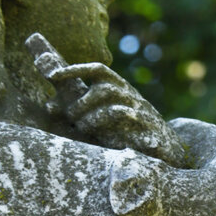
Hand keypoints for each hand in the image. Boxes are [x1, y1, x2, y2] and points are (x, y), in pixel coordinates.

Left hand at [40, 59, 185, 164]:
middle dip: (82, 103)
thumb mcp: (101, 116)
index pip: (98, 70)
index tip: (52, 75)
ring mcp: (143, 114)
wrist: (168, 147)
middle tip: (71, 117)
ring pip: (115, 109)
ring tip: (84, 129)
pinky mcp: (151, 132)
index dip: (76, 69)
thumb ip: (78, 109)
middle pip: (104, 89)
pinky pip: (133, 129)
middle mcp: (131, 97)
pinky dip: (115, 132)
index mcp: (119, 88)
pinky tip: (105, 139)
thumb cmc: (128, 130)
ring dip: (94, 119)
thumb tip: (47, 106)